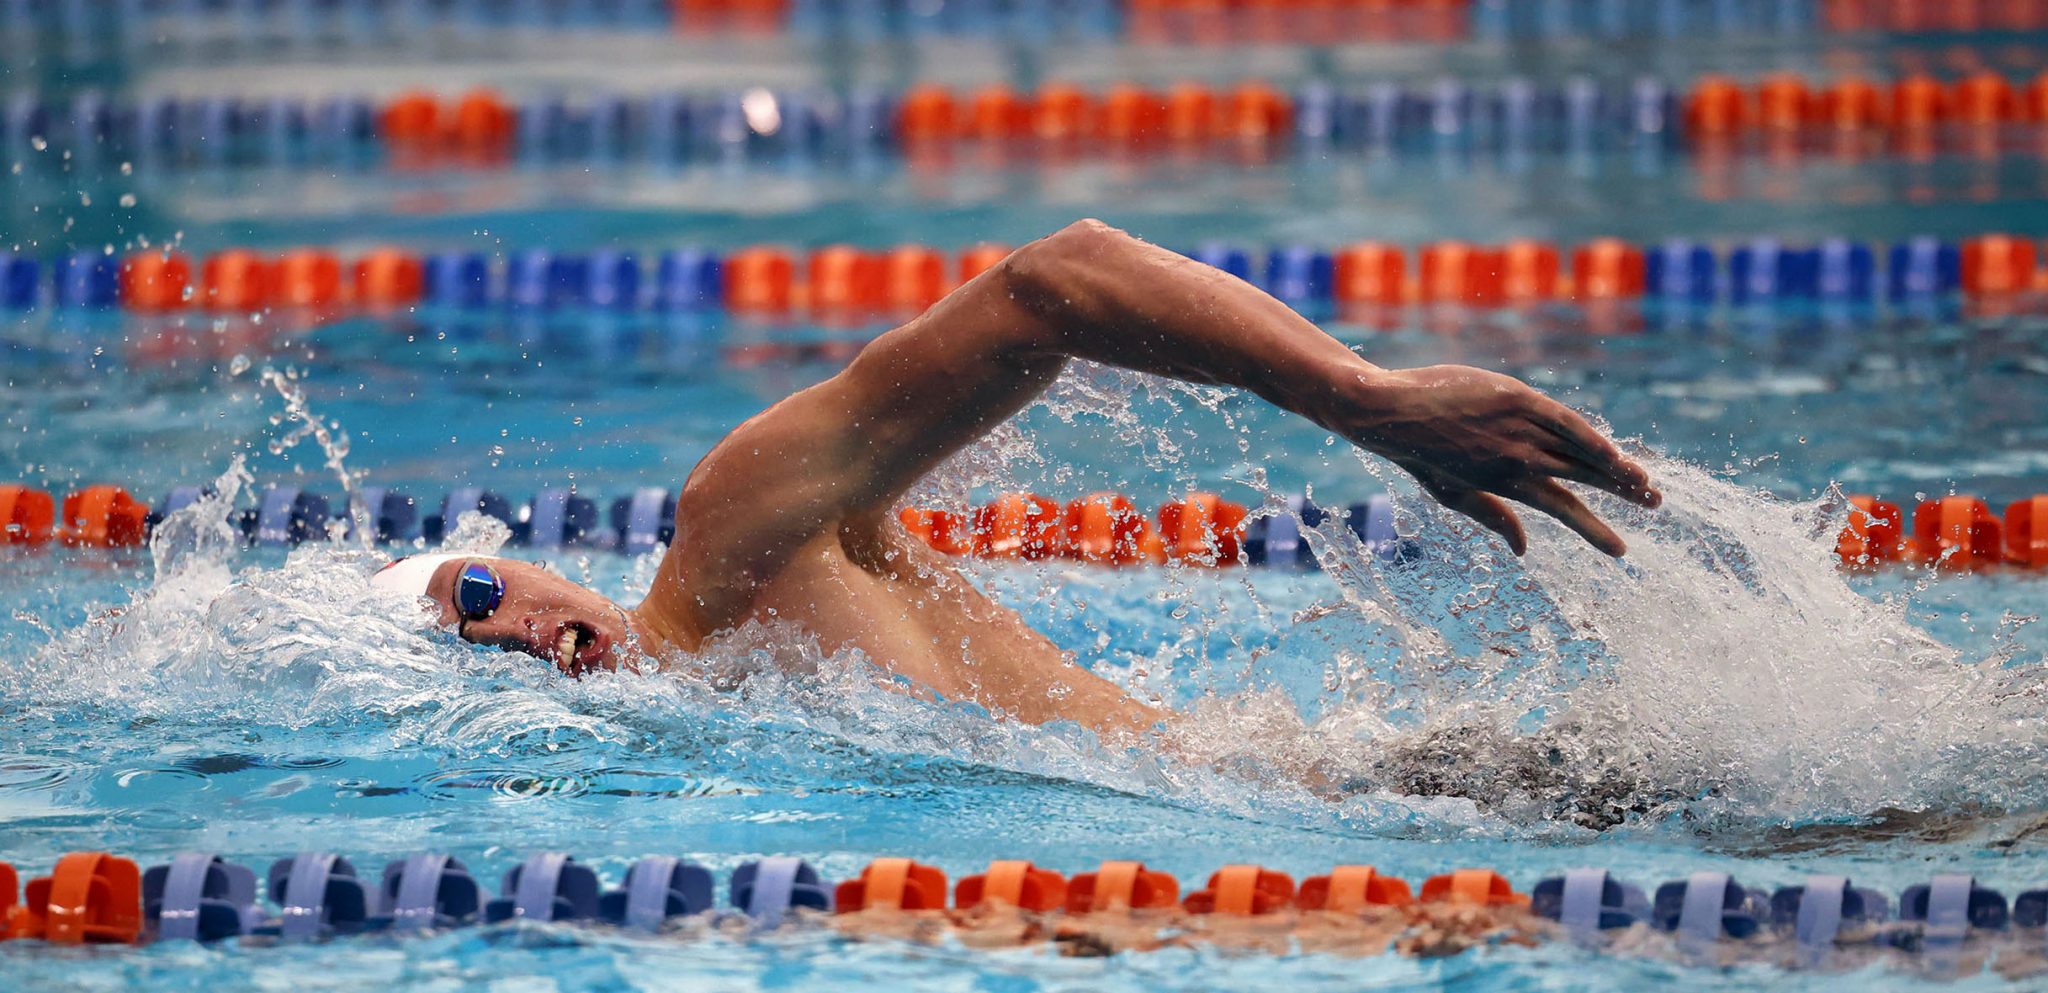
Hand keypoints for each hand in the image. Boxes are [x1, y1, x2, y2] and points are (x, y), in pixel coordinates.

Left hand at [1335, 364, 1660, 556]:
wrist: (1389, 413)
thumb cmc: (1419, 453)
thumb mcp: (1453, 493)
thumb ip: (1493, 517)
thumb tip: (1523, 550)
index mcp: (1504, 484)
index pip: (1561, 511)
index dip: (1593, 531)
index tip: (1622, 551)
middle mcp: (1516, 461)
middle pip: (1580, 479)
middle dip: (1620, 494)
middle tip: (1656, 505)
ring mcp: (1517, 429)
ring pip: (1577, 451)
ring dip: (1615, 468)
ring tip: (1646, 484)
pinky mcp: (1515, 399)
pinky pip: (1563, 420)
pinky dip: (1590, 436)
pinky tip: (1612, 451)